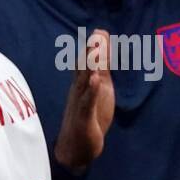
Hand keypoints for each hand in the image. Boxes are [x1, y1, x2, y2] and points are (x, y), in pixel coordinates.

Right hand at [54, 28, 113, 173]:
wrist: (75, 149)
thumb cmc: (88, 119)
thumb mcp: (98, 93)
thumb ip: (101, 74)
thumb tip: (104, 55)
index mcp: (84, 86)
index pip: (89, 64)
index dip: (95, 48)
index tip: (101, 30)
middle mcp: (79, 92)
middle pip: (84, 68)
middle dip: (91, 52)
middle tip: (97, 34)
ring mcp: (79, 104)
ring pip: (84, 82)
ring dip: (89, 66)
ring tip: (94, 51)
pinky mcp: (83, 118)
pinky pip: (86, 102)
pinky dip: (90, 91)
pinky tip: (94, 80)